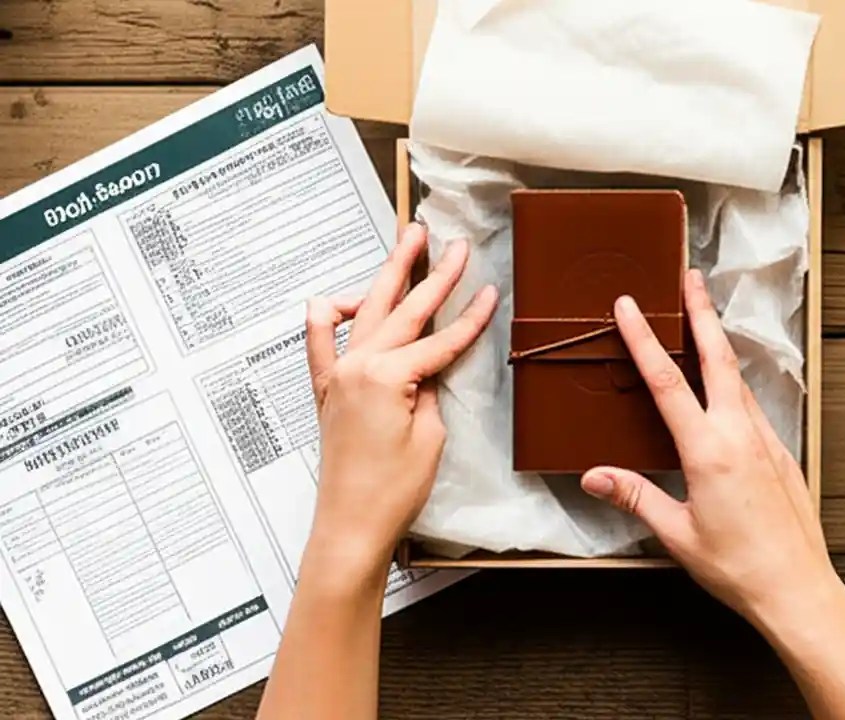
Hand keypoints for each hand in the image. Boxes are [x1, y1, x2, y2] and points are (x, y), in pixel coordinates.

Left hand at [304, 224, 497, 576]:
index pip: (441, 339)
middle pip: (404, 310)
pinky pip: (319, 339)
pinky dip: (330, 314)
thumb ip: (431, 390)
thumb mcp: (431, 436)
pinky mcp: (326, 389)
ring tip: (406, 244)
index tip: (492, 292)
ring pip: (365, 309)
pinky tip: (345, 299)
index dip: (472, 317)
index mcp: (387, 377)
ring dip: (388, 275)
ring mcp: (337, 375)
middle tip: (456, 246)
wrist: (351, 525)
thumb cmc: (391, 491)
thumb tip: (429, 368)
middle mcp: (357, 366)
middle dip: (435, 275)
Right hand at [580, 269, 838, 625]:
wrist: (797, 589)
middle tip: (689, 278)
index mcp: (709, 451)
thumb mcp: (676, 534)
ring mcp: (766, 441)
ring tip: (703, 320)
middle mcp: (741, 435)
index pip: (667, 382)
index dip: (645, 341)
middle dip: (701, 313)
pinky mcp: (781, 454)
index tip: (630, 308)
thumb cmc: (738, 567)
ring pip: (738, 379)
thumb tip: (596, 475)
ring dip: (719, 345)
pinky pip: (752, 408)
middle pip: (717, 358)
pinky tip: (726, 388)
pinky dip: (734, 385)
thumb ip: (636, 496)